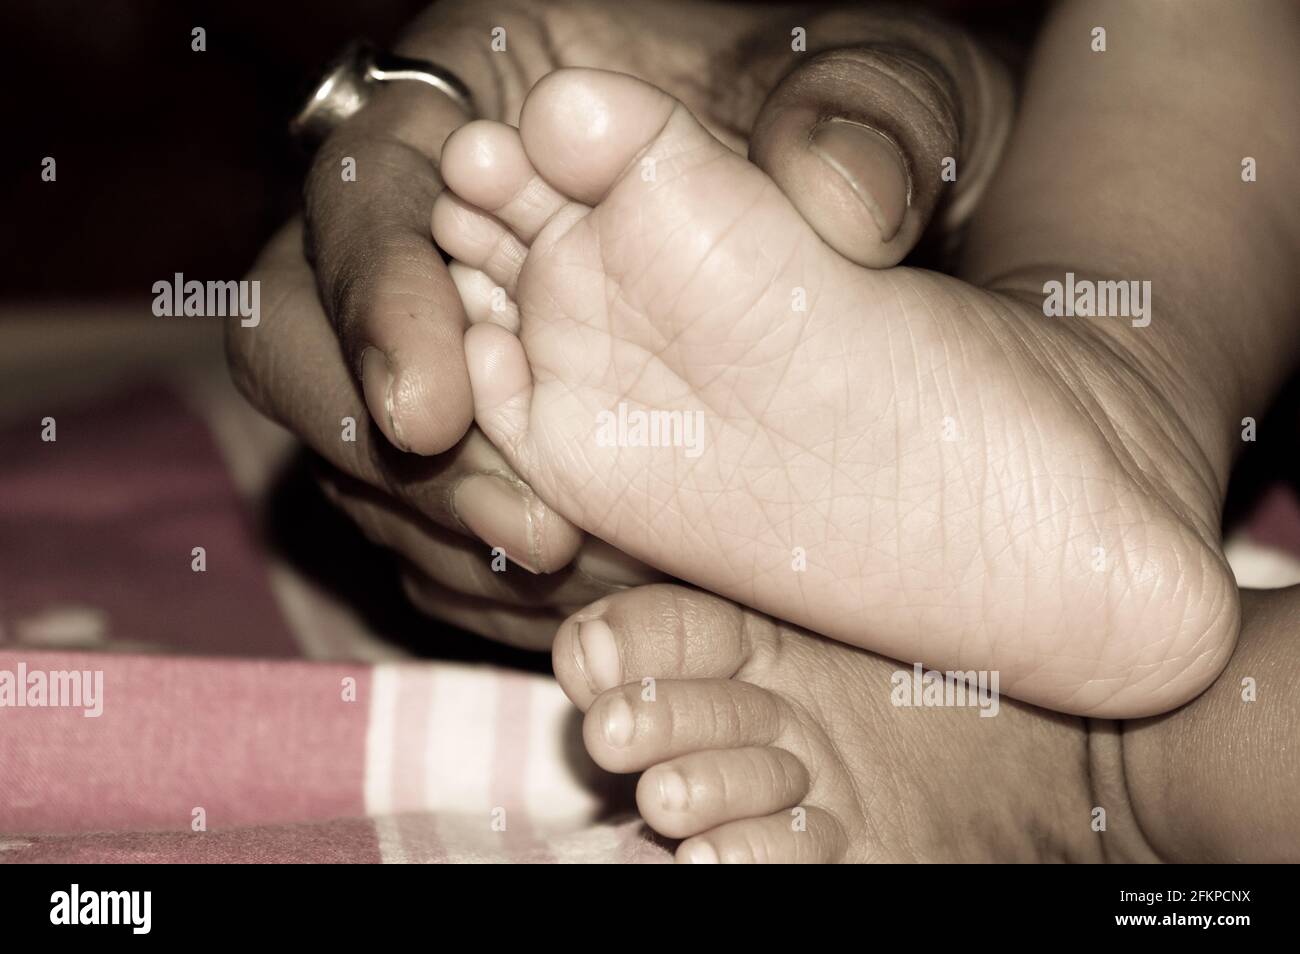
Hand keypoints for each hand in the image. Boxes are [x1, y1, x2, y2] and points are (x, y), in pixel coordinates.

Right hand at [227, 0, 1013, 646]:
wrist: (868, 236)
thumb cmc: (852, 128)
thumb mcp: (889, 93)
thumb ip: (868, 125)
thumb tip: (838, 198)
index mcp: (490, 94)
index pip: (367, 187)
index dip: (377, 297)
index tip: (440, 405)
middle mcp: (442, 224)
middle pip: (299, 328)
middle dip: (371, 428)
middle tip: (516, 522)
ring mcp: (455, 335)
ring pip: (354, 439)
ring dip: (438, 520)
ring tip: (576, 570)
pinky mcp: (488, 431)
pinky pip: (421, 510)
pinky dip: (475, 564)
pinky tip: (578, 588)